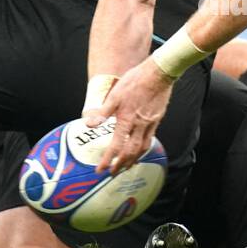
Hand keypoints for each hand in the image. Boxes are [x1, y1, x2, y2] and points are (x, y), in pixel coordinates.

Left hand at [87, 60, 173, 174]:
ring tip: (127, 166)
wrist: (158, 74)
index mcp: (126, 119)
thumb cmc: (135, 81)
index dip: (108, 160)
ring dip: (133, 160)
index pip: (116, 146)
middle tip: (113, 173)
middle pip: (130, 152)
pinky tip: (140, 149)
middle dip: (121, 165)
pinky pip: (150, 139)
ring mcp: (150, 123)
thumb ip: (102, 112)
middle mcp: (139, 125)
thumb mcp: (114, 95)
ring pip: (142, 148)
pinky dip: (143, 149)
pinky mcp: (157, 120)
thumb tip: (89, 125)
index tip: (101, 170)